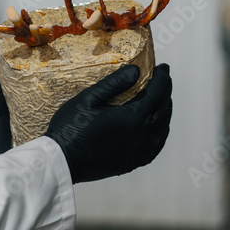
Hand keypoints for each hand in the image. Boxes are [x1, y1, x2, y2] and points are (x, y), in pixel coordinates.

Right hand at [43, 64, 172, 183]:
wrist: (64, 160)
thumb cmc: (71, 128)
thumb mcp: (89, 98)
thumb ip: (115, 83)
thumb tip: (137, 70)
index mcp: (133, 118)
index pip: (157, 92)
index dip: (162, 78)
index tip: (163, 68)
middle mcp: (142, 136)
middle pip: (164, 109)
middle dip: (165, 91)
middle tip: (163, 79)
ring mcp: (141, 151)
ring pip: (163, 127)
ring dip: (165, 110)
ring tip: (161, 98)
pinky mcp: (135, 161)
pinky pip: (157, 144)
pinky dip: (161, 130)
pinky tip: (156, 124)